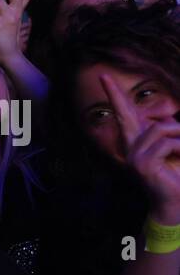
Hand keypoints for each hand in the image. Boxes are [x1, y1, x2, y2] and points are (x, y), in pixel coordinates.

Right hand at [102, 74, 179, 219]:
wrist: (175, 200)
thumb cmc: (177, 172)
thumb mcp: (175, 145)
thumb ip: (169, 130)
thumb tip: (169, 118)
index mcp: (137, 140)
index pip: (125, 114)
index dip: (115, 94)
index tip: (104, 75)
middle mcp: (130, 147)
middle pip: (123, 114)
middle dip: (115, 94)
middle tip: (102, 74)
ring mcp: (133, 156)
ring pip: (160, 128)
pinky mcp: (142, 164)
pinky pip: (166, 143)